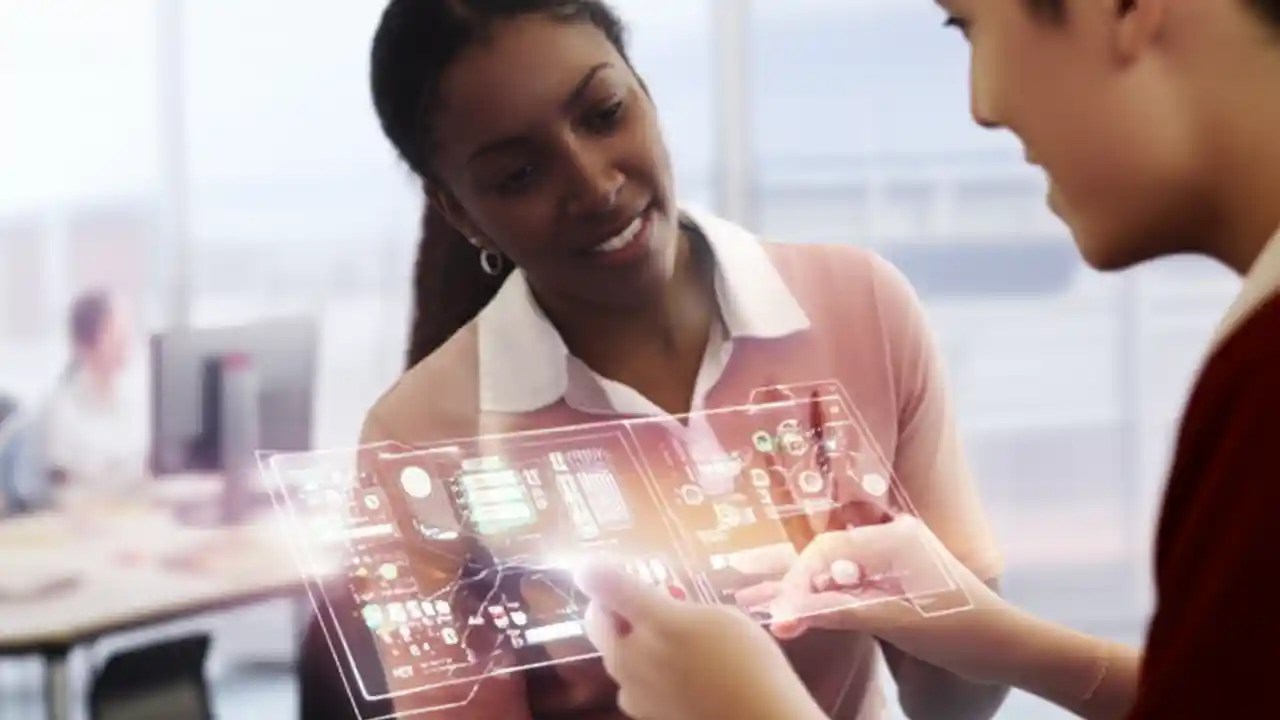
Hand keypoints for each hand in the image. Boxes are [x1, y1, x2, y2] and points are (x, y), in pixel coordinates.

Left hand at [576, 562, 825, 719]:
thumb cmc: (750, 665)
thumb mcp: (722, 619)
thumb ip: (678, 608)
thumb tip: (656, 605)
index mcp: (654, 622)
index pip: (604, 584)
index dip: (596, 570)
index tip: (595, 564)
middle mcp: (631, 656)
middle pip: (596, 621)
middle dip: (610, 606)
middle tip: (641, 603)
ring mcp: (631, 691)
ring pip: (614, 653)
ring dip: (629, 642)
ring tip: (671, 645)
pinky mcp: (640, 715)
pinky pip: (632, 683)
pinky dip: (645, 672)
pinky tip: (680, 676)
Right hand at [738, 515, 1014, 684]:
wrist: (1008, 648)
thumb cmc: (961, 629)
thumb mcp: (896, 622)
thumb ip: (840, 612)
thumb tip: (788, 614)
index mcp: (894, 537)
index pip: (827, 550)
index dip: (797, 580)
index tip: (778, 609)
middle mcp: (890, 540)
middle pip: (826, 558)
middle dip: (792, 584)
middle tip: (757, 606)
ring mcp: (893, 561)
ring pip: (835, 575)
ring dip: (806, 594)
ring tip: (766, 609)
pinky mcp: (895, 582)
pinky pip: (851, 587)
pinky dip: (827, 602)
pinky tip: (802, 613)